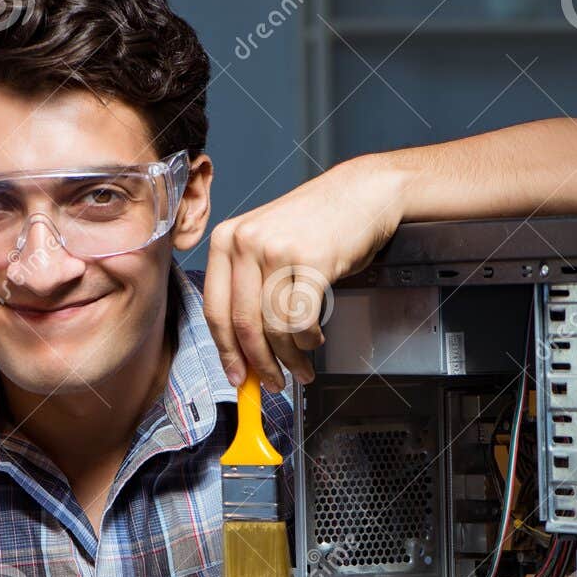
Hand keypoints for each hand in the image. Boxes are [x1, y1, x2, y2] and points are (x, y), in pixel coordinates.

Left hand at [203, 155, 404, 390]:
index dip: (225, 351)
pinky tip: (313, 340)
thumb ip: (249, 289)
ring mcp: (278, 250)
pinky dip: (308, 340)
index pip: (215, 309)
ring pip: (274, 327)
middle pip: (242, 324)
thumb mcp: (266, 244)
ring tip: (301, 369)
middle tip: (271, 383)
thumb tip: (243, 348)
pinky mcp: (311, 260)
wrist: (361, 193)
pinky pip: (302, 320)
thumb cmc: (316, 223)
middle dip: (258, 363)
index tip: (235, 375)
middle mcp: (246, 242)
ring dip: (288, 358)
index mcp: (226, 240)